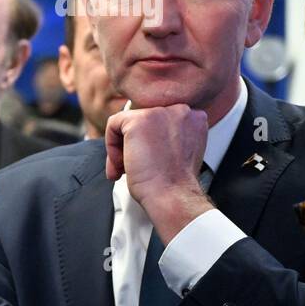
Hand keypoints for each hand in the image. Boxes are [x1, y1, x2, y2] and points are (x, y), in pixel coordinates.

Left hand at [105, 103, 211, 241]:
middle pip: (142, 120)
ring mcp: (160, 113)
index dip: (148, 142)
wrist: (173, 195)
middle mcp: (182, 110)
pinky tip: (121, 164)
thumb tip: (146, 135)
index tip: (146, 161)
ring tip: (124, 170)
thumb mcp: (179, 152)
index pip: (159, 121)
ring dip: (120, 149)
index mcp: (194, 118)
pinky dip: (111, 145)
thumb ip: (168, 136)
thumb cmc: (174, 183)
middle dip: (131, 145)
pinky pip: (113, 124)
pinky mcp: (140, 119)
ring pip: (126, 123)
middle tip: (129, 167)